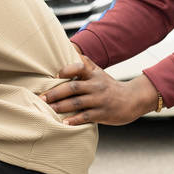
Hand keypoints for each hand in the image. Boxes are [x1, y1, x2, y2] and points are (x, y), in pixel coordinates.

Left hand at [43, 56, 159, 125]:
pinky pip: (86, 117)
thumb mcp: (99, 72)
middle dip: (55, 93)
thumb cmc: (109, 86)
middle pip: (73, 88)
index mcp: (94, 74)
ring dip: (61, 107)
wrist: (132, 100)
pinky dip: (74, 120)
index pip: (80, 67)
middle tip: (41, 98)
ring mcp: (100, 100)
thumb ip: (85, 64)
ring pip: (77, 103)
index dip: (68, 70)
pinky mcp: (103, 113)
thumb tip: (68, 50)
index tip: (56, 75)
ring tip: (48, 110)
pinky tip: (64, 123)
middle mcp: (97, 86)